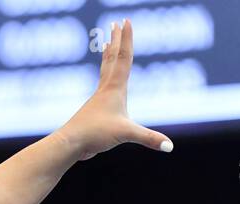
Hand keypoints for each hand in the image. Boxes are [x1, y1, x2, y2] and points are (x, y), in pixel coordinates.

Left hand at [58, 19, 172, 161]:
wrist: (69, 144)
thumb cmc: (94, 134)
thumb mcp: (126, 134)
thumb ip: (149, 138)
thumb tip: (170, 147)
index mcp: (114, 88)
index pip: (123, 57)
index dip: (126, 39)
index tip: (125, 20)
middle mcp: (105, 89)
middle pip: (112, 58)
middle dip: (116, 40)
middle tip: (115, 23)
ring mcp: (98, 99)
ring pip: (105, 71)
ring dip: (108, 55)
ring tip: (108, 45)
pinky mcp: (94, 110)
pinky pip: (102, 87)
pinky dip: (105, 77)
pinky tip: (106, 83)